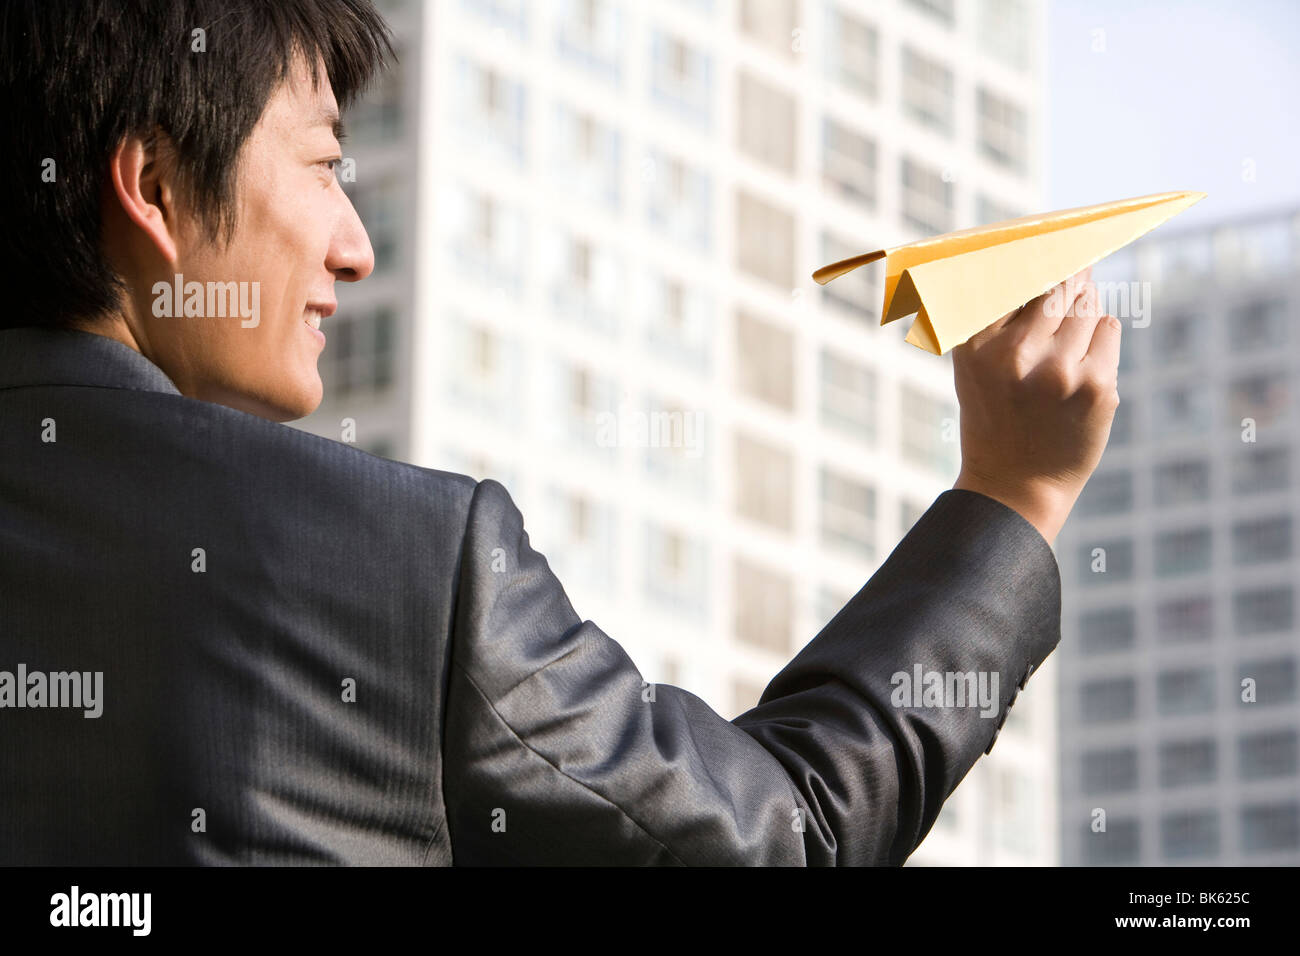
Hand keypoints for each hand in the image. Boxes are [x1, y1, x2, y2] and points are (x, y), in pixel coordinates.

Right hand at [949, 267, 1121, 545]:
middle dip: (1068, 268)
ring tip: (1077, 311)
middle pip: (1053, 283)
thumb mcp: (974, 367)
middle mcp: (1015, 356)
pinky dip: (1100, 332)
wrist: (1016, 486)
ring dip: (1085, 300)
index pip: (1009, 276)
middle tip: (1078, 257)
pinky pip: (1108, 329)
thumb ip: (991, 317)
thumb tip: (1028, 257)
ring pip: (1085, 304)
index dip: (1030, 251)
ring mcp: (1059, 372)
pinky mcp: (1096, 387)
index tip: (1045, 235)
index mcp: (977, 347)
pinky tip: (1084, 354)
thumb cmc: (995, 418)